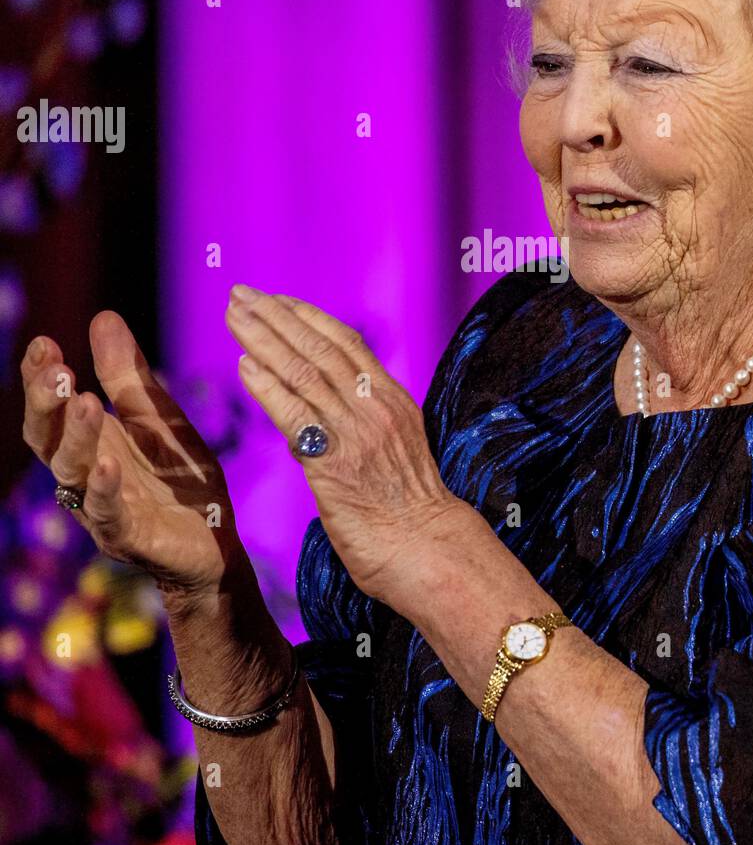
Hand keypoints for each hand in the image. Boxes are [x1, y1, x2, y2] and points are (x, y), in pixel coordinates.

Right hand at [21, 311, 249, 604]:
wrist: (216, 541)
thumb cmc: (178, 480)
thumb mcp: (157, 419)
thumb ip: (128, 375)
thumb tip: (102, 315)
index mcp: (91, 444)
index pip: (52, 409)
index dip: (41, 379)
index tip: (43, 342)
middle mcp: (85, 475)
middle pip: (48, 439)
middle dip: (46, 403)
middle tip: (54, 368)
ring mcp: (102, 509)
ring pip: (73, 473)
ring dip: (76, 436)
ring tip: (83, 400)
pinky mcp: (129, 537)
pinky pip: (108, 514)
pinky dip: (104, 490)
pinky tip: (108, 464)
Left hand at [224, 285, 464, 604]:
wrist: (428, 550)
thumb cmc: (411, 512)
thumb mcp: (398, 450)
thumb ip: (368, 422)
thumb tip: (333, 408)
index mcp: (393, 400)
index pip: (347, 343)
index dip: (307, 317)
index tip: (276, 299)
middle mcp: (376, 406)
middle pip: (319, 347)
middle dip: (276, 316)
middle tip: (240, 293)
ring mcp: (357, 432)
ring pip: (303, 372)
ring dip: (263, 339)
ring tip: (233, 315)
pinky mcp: (336, 462)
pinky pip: (295, 415)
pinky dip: (267, 387)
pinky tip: (244, 366)